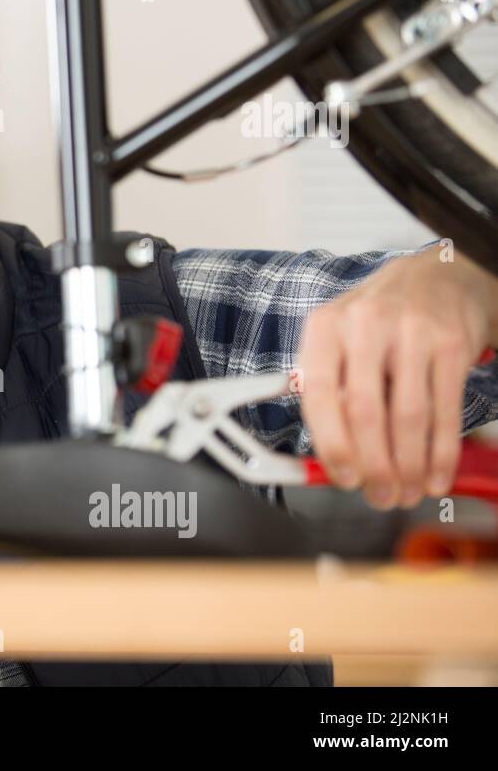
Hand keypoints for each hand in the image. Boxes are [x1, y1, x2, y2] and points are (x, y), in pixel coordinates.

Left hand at [296, 247, 497, 509]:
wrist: (440, 275)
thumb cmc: (379, 318)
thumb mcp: (339, 337)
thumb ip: (328, 390)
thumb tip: (326, 457)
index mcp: (325, 328)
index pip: (319, 393)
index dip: (331, 443)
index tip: (341, 477)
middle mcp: (365, 327)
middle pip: (365, 411)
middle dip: (373, 465)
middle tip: (379, 495)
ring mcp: (411, 335)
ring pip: (407, 416)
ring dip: (408, 466)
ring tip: (406, 492)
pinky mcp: (452, 346)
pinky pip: (445, 410)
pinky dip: (441, 452)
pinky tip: (436, 475)